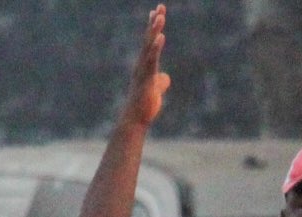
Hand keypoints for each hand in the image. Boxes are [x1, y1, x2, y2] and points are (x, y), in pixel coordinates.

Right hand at [123, 5, 170, 129]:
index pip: (150, 42)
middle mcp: (142, 64)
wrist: (136, 120)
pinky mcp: (146, 78)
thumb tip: (166, 78)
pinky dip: (156, 48)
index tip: (157, 12)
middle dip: (155, 23)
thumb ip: (160, 82)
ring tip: (160, 16)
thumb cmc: (144, 106)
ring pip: (149, 47)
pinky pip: (151, 60)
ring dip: (155, 31)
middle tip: (161, 7)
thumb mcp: (156, 90)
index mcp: (145, 65)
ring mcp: (143, 70)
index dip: (153, 27)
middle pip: (149, 39)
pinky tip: (161, 37)